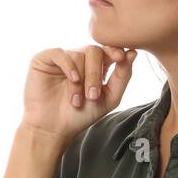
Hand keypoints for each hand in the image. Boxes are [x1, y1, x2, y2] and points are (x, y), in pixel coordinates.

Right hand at [21, 45, 136, 139]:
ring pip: (78, 55)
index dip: (115, 49)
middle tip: (92, 96)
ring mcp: (62, 58)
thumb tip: (133, 52)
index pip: (108, 49)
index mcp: (96, 65)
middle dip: (95, 74)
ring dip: (80, 80)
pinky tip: (72, 80)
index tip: (121, 57)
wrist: (53, 128)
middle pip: (95, 51)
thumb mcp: (109, 98)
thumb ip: (123, 76)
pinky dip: (68, 66)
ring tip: (75, 100)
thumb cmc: (80, 115)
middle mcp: (79, 58)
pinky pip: (60, 53)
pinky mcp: (44, 60)